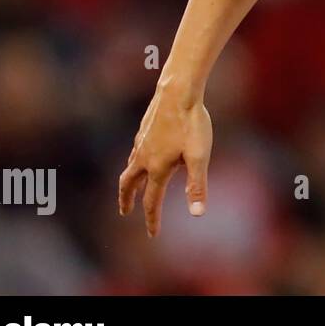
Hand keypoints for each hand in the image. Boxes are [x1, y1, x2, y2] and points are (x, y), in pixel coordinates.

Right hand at [117, 87, 212, 236]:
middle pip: (129, 185)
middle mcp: (144, 157)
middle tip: (125, 211)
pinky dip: (135, 161)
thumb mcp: (200, 156)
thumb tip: (198, 214)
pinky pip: (135, 151)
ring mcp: (141, 141)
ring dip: (130, 181)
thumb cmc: (192, 123)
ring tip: (133, 187)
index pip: (152, 201)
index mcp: (157, 168)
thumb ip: (197, 186)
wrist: (178, 91)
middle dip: (127, 200)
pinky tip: (143, 155)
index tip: (152, 235)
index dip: (152, 219)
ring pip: (130, 166)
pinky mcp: (144, 128)